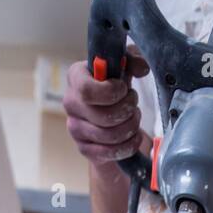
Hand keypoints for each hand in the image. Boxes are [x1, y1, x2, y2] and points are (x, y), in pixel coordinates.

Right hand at [63, 49, 149, 166]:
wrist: (110, 114)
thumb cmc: (116, 85)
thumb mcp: (125, 66)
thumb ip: (133, 60)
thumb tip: (142, 68)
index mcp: (76, 77)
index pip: (87, 90)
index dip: (111, 92)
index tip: (124, 89)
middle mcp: (70, 102)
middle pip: (103, 116)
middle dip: (127, 111)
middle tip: (134, 105)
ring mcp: (74, 127)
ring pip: (109, 135)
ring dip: (130, 127)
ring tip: (134, 118)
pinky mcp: (83, 148)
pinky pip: (109, 152)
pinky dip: (128, 146)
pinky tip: (133, 137)